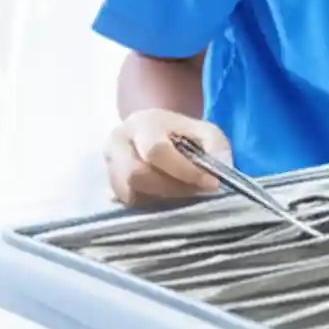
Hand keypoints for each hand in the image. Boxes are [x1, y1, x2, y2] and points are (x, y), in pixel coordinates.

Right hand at [104, 108, 231, 206]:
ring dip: (159, 199)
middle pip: (136, 174)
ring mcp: (109, 164)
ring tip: (182, 195)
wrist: (156, 134)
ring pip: (128, 192)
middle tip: (195, 192)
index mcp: (142, 123)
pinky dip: (150, 205)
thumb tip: (218, 174)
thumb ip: (216, 148)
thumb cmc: (184, 135)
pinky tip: (166, 198)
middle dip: (171, 189)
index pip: (156, 150)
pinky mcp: (110, 184)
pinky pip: (127, 203)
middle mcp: (118, 141)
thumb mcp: (206, 132)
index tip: (210, 183)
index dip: (184, 171)